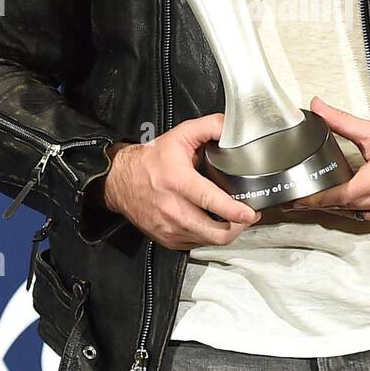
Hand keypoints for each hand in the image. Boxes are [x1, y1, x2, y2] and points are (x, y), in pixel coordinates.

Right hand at [102, 113, 261, 247]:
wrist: (119, 181)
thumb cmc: (150, 160)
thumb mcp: (180, 135)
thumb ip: (209, 127)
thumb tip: (232, 127)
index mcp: (178, 182)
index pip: (210, 201)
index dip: (234, 211)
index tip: (250, 212)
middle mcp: (173, 209)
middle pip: (215, 232)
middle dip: (238, 227)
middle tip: (248, 216)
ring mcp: (170, 228)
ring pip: (209, 241)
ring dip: (226, 232)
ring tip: (234, 219)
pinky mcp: (167, 239)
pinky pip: (197, 243)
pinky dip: (209, 236)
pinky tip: (213, 223)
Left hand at [286, 95, 369, 223]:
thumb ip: (343, 121)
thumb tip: (318, 107)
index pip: (341, 195)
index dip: (317, 199)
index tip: (297, 200)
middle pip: (345, 207)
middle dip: (322, 204)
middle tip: (300, 200)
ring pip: (357, 215)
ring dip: (339, 209)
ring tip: (318, 202)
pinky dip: (357, 211)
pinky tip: (348, 203)